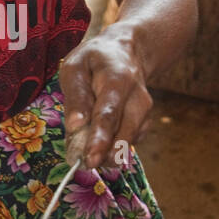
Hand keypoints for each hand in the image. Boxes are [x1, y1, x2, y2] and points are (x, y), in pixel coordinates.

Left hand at [59, 25, 152, 170]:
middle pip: (125, 131)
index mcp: (117, 79)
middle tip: (86, 165)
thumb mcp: (76, 67)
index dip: (99, 139)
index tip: (89, 159)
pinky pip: (130, 142)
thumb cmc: (94, 61)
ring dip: (109, 154)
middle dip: (106, 153)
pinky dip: (114, 150)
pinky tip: (99, 148)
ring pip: (129, 140)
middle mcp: (137, 97)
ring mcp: (144, 111)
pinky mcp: (144, 122)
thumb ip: (76, 96)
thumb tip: (75, 127)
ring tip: (88, 158)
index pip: (109, 114)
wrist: (126, 53)